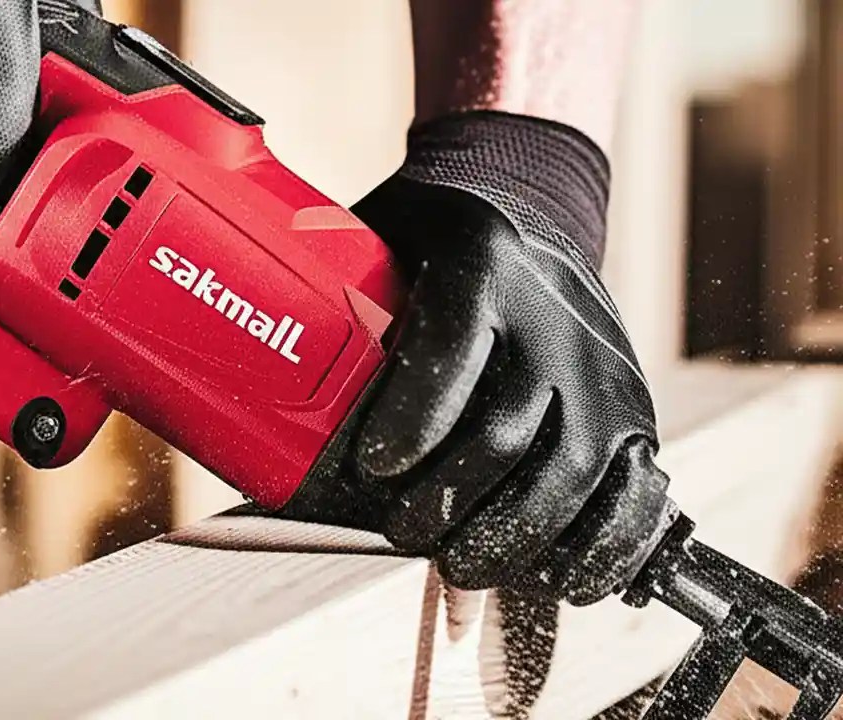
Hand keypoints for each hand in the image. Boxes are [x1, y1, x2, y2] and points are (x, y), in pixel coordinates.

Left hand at [350, 111, 675, 604]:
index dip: (415, 420)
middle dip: (451, 500)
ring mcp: (602, 363)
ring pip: (572, 471)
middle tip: (408, 534)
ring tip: (465, 564)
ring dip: (515, 536)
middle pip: (507, 430)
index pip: (451, 348)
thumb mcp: (377, 239)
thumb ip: (336, 299)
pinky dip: (603, 545)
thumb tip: (258, 392)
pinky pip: (636, 489)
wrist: (532, 198)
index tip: (377, 469)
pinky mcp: (634, 404)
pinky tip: (563, 578)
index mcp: (480, 262)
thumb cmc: (430, 237)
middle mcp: (551, 314)